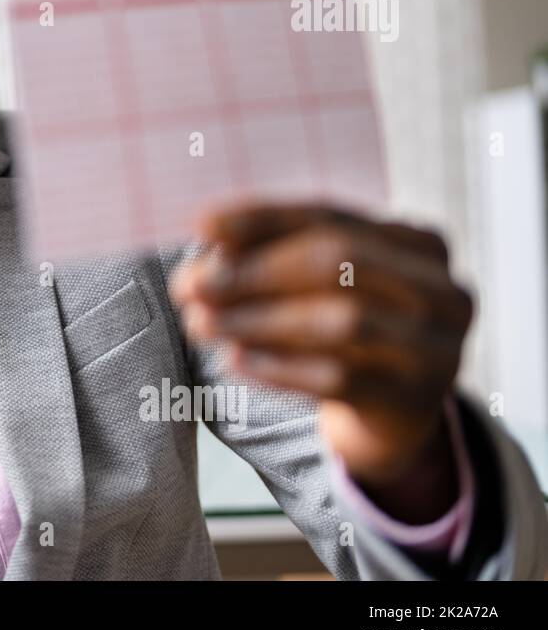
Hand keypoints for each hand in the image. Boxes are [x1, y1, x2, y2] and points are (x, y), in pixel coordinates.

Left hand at [170, 203, 472, 522]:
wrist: (396, 414)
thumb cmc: (350, 328)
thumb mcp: (325, 285)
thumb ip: (277, 253)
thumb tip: (208, 231)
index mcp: (419, 243)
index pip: (329, 215)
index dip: (261, 218)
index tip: (201, 225)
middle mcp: (440, 289)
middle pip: (338, 262)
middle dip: (253, 271)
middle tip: (188, 286)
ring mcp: (435, 347)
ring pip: (338, 322)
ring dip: (256, 321)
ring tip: (199, 324)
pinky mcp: (414, 399)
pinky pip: (338, 379)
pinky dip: (279, 367)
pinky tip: (234, 360)